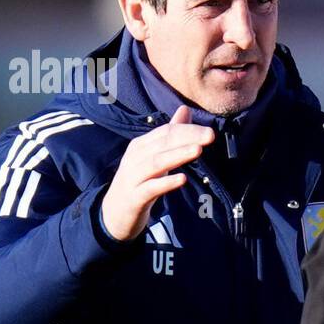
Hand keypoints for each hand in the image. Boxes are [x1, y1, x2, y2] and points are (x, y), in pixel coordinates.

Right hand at [100, 105, 213, 241]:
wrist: (114, 214)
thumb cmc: (140, 182)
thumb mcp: (155, 156)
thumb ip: (170, 135)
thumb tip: (185, 109)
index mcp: (141, 146)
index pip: (166, 132)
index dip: (188, 130)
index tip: (209, 131)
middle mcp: (135, 158)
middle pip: (162, 143)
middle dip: (186, 137)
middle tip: (210, 136)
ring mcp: (133, 178)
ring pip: (155, 163)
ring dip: (177, 155)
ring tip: (197, 150)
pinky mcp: (134, 197)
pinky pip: (150, 188)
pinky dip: (165, 183)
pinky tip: (182, 179)